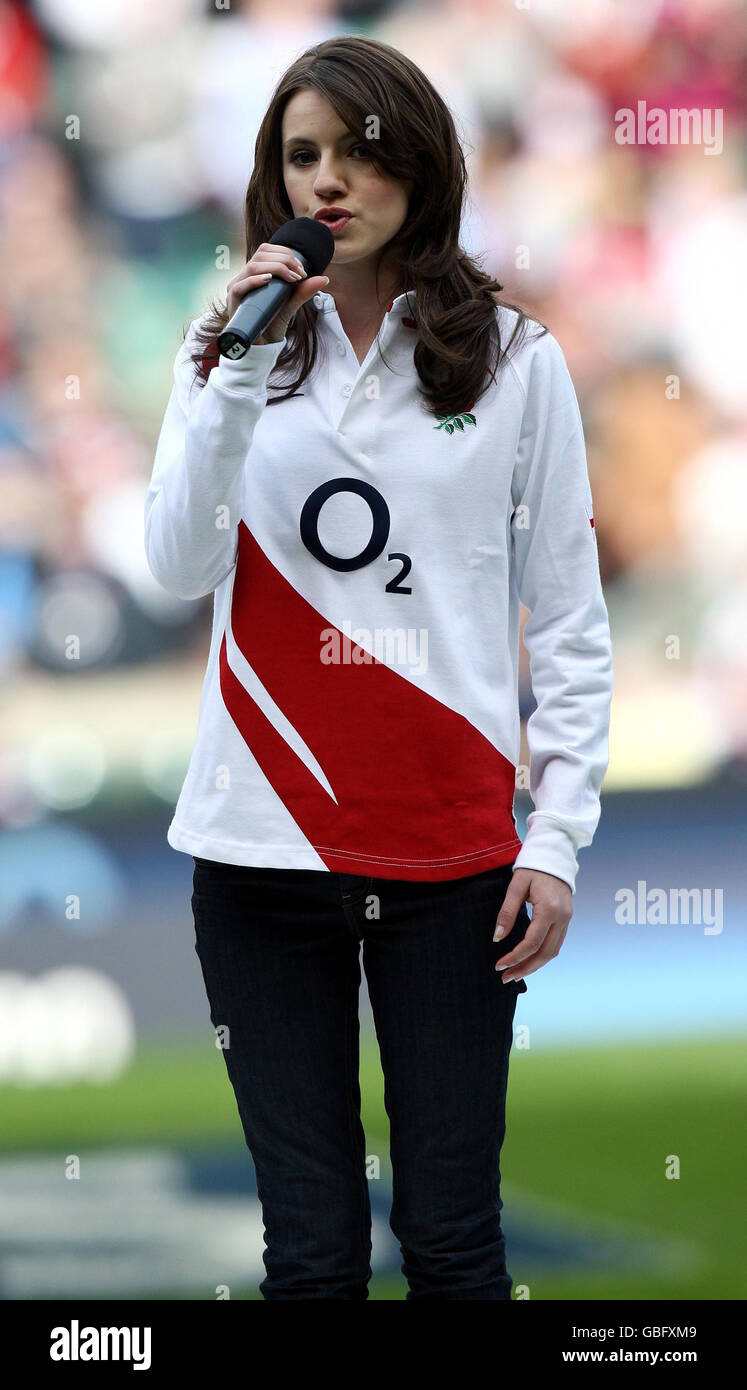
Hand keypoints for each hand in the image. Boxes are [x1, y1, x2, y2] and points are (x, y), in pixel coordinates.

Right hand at [226, 243, 329, 342]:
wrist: (262, 346)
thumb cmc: (272, 323)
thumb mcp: (290, 305)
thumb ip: (303, 291)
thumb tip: (324, 279)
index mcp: (255, 274)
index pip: (266, 250)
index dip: (285, 253)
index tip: (301, 269)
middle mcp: (244, 277)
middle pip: (260, 254)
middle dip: (284, 260)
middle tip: (300, 274)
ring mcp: (237, 288)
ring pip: (252, 266)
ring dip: (276, 268)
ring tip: (292, 279)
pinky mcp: (233, 302)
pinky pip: (240, 286)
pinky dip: (255, 281)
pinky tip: (268, 279)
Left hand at [493, 867, 572, 982]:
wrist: (555, 856)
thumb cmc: (533, 868)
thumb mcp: (516, 886)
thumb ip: (507, 912)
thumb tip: (497, 937)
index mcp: (548, 909)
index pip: (532, 943)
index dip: (515, 957)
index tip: (499, 965)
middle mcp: (562, 917)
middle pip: (545, 953)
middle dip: (525, 968)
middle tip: (506, 978)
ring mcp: (567, 919)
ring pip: (553, 952)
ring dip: (535, 965)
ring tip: (516, 974)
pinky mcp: (567, 919)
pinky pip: (556, 943)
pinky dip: (543, 955)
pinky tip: (529, 960)